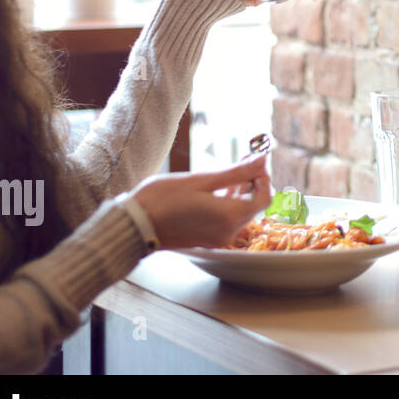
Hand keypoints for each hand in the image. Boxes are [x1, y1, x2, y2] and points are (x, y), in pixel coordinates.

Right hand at [130, 154, 271, 248]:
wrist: (134, 226)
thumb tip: (262, 160)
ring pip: (241, 212)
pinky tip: (218, 188)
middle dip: (253, 181)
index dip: (264, 177)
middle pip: (254, 205)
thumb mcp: (202, 180)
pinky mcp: (208, 239)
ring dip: (241, 191)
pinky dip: (229, 202)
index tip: (255, 160)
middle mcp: (228, 232)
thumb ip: (236, 172)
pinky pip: (228, 219)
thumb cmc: (163, 199)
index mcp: (229, 217)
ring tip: (231, 169)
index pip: (264, 197)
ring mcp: (218, 238)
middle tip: (244, 159)